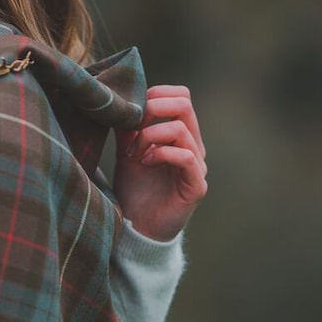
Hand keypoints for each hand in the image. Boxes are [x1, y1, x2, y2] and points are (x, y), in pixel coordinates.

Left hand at [112, 84, 207, 240]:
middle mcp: (193, 147)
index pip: (181, 97)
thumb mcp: (128, 151)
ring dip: (150, 135)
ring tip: (134, 152)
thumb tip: (123, 101)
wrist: (138, 227)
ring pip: (181, 130)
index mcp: (181, 135)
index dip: (156, 94)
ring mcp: (198, 166)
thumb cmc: (134, 190)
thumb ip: (129, 127)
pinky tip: (144, 162)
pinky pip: (187, 157)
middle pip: (185, 105)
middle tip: (132, 127)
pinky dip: (162, 153)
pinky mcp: (196, 186)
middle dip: (153, 108)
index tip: (132, 110)